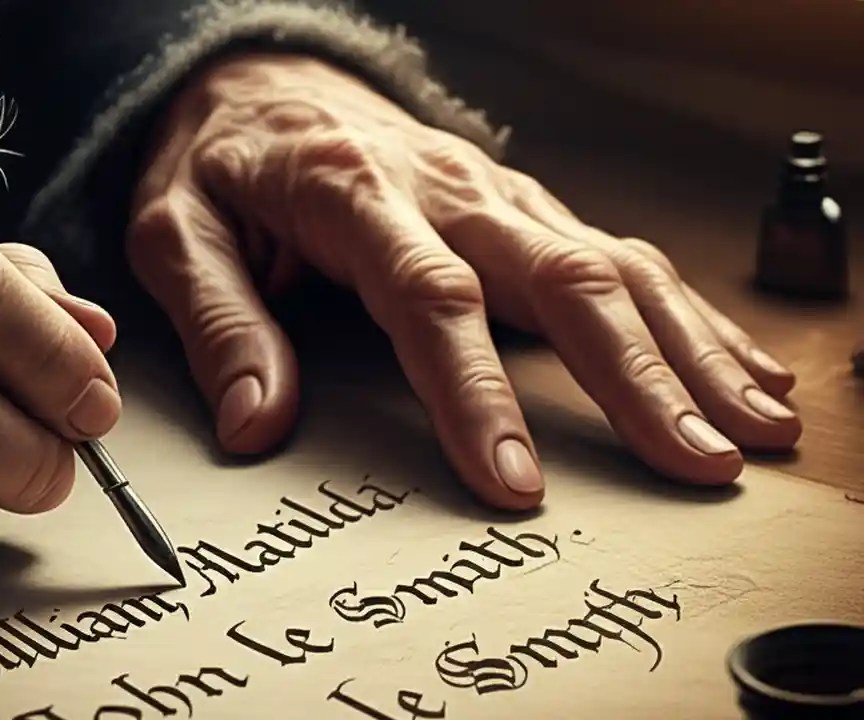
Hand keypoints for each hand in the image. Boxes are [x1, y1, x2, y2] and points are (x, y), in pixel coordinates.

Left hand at [127, 53, 800, 509]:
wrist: (259, 81)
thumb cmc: (219, 164)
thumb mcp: (174, 230)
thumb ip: (218, 321)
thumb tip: (256, 426)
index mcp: (352, 194)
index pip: (429, 298)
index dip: (475, 392)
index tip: (512, 482)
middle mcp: (444, 189)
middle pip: (559, 277)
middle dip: (635, 377)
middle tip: (696, 463)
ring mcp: (495, 195)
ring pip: (611, 264)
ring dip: (688, 349)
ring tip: (752, 429)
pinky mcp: (520, 207)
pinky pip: (616, 254)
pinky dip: (685, 314)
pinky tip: (738, 365)